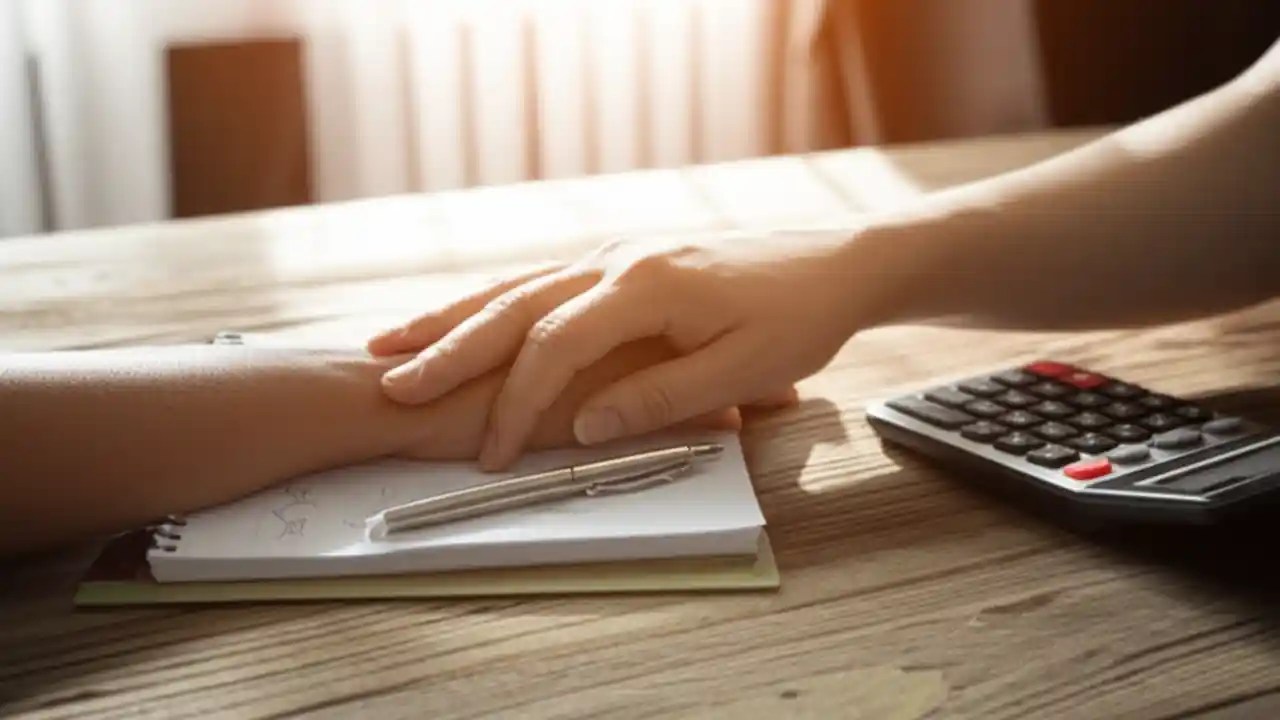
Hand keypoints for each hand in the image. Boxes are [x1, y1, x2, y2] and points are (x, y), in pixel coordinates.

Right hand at [370, 231, 864, 468]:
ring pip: (513, 286)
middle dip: (447, 349)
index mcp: (643, 286)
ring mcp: (614, 254)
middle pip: (512, 307)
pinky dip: (488, 303)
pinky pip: (536, 280)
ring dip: (452, 318)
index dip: (514, 405)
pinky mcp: (620, 260)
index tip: (490, 454)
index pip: (553, 347)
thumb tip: (590, 424)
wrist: (839, 261)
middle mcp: (616, 261)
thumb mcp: (738, 370)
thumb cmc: (795, 318)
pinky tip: (462, 320)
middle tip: (392, 386)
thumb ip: (660, 398)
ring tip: (391, 344)